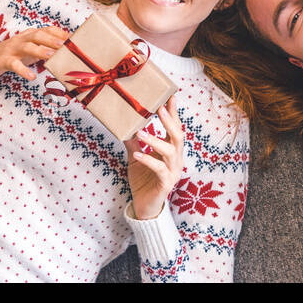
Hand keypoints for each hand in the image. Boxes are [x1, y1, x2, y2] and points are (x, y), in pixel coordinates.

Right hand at [0, 25, 68, 80]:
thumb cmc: (15, 54)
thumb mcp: (31, 49)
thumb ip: (46, 49)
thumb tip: (67, 54)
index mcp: (30, 35)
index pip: (47, 29)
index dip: (60, 33)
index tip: (74, 38)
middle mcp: (22, 39)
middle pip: (37, 35)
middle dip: (52, 39)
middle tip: (65, 45)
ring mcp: (12, 49)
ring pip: (27, 47)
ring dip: (41, 51)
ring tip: (52, 57)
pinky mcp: (4, 61)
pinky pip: (14, 65)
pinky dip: (23, 70)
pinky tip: (32, 76)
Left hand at [124, 97, 185, 220]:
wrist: (144, 206)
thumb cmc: (143, 180)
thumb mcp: (135, 158)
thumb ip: (133, 144)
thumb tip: (124, 127)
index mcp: (171, 150)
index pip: (175, 128)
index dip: (173, 113)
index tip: (171, 96)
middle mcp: (176, 159)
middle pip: (178, 136)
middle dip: (170, 121)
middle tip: (159, 108)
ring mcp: (173, 171)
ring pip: (170, 151)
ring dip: (155, 140)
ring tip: (140, 132)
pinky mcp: (166, 183)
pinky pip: (159, 169)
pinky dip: (148, 160)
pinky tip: (137, 154)